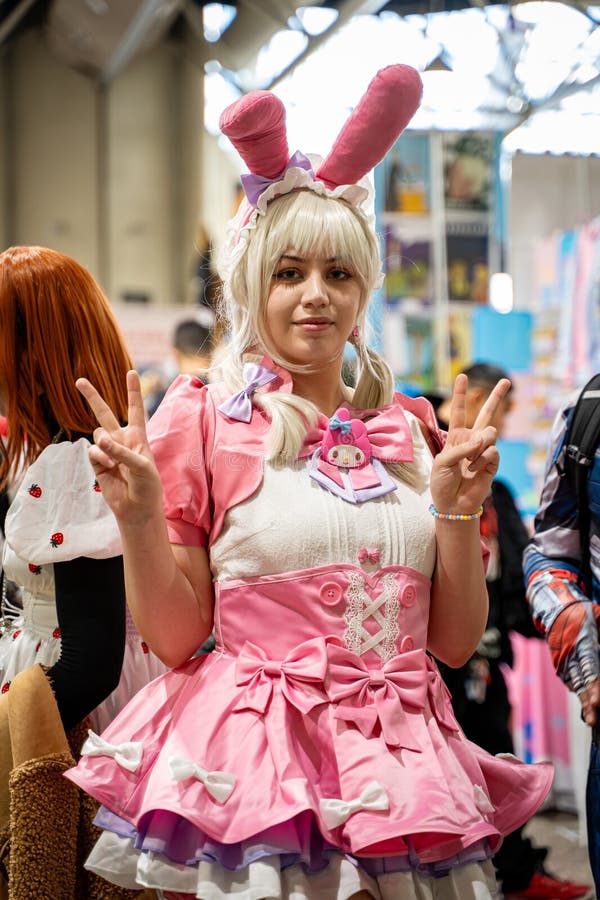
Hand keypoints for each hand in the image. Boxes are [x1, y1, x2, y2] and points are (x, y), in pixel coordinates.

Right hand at [76, 370, 162, 526]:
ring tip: (114, 461)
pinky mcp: (97, 463)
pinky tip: (108, 467)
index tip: (131, 372)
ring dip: (104, 444)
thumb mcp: (142, 466)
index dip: (132, 391)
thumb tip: (100, 440)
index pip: (135, 409)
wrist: (137, 508)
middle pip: (104, 413)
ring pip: (97, 433)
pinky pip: (93, 451)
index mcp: (137, 436)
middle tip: (79, 380)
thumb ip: (122, 451)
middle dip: (92, 397)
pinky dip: (100, 457)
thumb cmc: (147, 486)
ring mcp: (107, 451)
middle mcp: (121, 440)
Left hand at [430, 373, 510, 514]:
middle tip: (506, 380)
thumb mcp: (442, 462)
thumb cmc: (442, 482)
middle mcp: (471, 440)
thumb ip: (461, 448)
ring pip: (490, 432)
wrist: (453, 504)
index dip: (460, 394)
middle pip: (486, 413)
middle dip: (496, 397)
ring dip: (479, 445)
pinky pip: (492, 451)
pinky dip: (482, 460)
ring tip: (469, 461)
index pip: (458, 411)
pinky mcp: (493, 462)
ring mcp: (483, 450)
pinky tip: (475, 469)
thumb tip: (483, 440)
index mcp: (456, 436)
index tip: (463, 376)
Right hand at [528, 568, 599, 723]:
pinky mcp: (560, 663)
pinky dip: (578, 692)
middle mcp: (571, 654)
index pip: (590, 667)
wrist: (555, 609)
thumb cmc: (583, 613)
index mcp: (582, 641)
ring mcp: (563, 659)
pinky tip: (587, 705)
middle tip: (594, 720)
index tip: (598, 701)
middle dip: (588, 702)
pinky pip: (570, 681)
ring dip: (583, 702)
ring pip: (574, 685)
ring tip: (592, 719)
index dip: (594, 685)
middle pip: (580, 682)